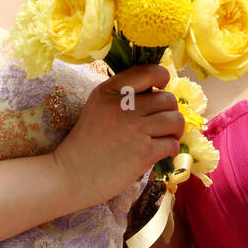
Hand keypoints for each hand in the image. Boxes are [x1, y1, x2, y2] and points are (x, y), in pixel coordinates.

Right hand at [54, 63, 183, 209]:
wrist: (71, 176)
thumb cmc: (87, 143)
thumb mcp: (97, 107)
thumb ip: (123, 95)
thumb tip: (158, 91)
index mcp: (109, 91)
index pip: (149, 71)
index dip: (162, 77)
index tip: (161, 89)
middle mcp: (123, 106)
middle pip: (168, 99)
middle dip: (170, 111)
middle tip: (162, 123)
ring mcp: (135, 129)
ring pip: (176, 120)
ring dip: (175, 130)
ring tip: (165, 137)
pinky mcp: (144, 152)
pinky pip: (173, 144)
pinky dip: (171, 149)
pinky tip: (160, 153)